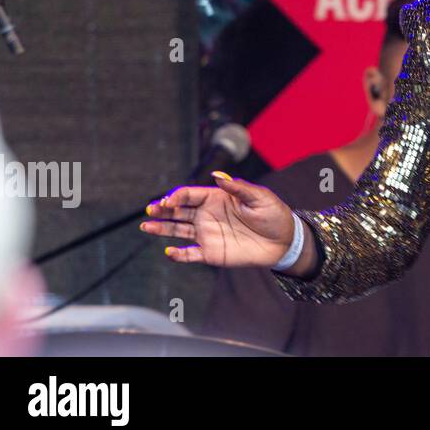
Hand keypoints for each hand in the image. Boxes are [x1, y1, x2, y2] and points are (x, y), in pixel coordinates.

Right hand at [139, 172, 295, 267]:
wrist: (283, 241)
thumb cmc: (273, 214)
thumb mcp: (260, 197)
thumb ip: (238, 188)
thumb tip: (218, 175)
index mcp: (217, 198)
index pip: (190, 195)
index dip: (178, 196)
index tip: (170, 200)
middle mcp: (207, 215)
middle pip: (179, 211)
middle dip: (163, 209)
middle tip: (150, 209)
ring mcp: (207, 234)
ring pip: (178, 230)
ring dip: (161, 228)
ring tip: (146, 226)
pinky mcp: (211, 253)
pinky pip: (190, 254)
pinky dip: (178, 255)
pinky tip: (169, 252)